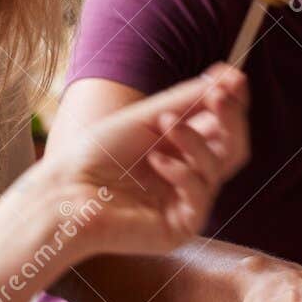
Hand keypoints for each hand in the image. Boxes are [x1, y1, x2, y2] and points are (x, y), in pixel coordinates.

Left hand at [34, 65, 248, 261]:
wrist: (66, 192)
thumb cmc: (97, 153)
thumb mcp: (146, 118)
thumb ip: (189, 99)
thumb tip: (230, 75)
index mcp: (180, 149)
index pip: (222, 127)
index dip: (232, 104)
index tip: (236, 79)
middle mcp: (188, 175)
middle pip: (233, 147)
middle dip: (230, 118)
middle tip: (219, 96)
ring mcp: (187, 202)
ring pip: (218, 167)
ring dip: (194, 140)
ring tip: (164, 124)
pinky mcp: (181, 226)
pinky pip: (201, 194)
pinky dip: (182, 171)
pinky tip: (156, 161)